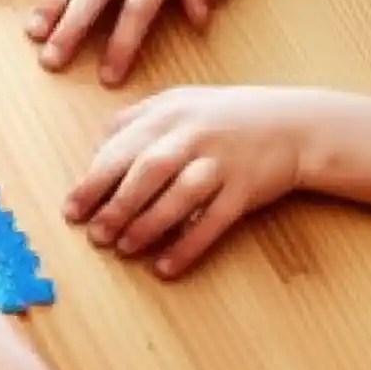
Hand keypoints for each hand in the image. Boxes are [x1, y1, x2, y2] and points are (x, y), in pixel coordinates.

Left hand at [64, 86, 316, 278]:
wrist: (298, 124)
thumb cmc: (227, 116)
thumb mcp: (180, 102)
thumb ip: (136, 119)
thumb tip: (96, 147)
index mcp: (168, 113)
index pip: (121, 148)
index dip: (93, 181)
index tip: (71, 210)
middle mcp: (193, 135)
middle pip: (147, 171)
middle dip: (116, 205)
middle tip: (95, 235)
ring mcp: (222, 162)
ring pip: (179, 196)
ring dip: (148, 226)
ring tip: (123, 249)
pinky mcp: (246, 189)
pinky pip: (213, 222)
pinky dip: (188, 246)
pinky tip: (165, 267)